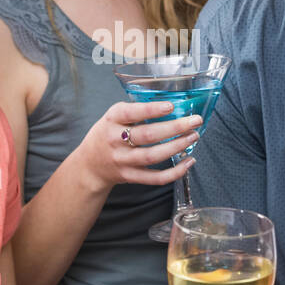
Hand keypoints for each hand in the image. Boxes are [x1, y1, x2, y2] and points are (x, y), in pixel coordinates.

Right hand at [75, 100, 202, 193]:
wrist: (90, 165)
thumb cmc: (107, 134)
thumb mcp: (113, 117)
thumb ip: (136, 112)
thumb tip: (173, 106)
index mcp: (112, 120)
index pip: (131, 113)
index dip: (151, 110)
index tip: (171, 106)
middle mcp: (115, 140)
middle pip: (147, 135)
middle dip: (175, 128)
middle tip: (195, 121)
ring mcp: (122, 160)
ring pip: (152, 156)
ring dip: (177, 147)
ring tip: (193, 137)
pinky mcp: (130, 176)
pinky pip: (154, 178)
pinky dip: (174, 172)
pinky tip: (188, 162)